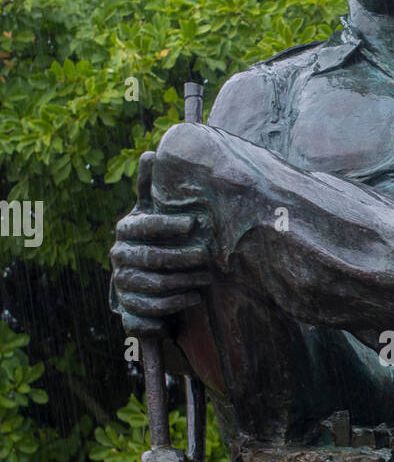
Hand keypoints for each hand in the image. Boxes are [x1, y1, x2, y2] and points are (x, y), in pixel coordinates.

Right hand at [110, 154, 210, 336]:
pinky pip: (151, 308)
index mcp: (125, 230)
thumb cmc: (157, 240)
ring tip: (207, 278)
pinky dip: (175, 304)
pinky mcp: (129, 307)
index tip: (193, 223)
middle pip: (151, 257)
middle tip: (207, 256)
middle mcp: (119, 256)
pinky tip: (194, 298)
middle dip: (182, 257)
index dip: (167, 224)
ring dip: (183, 281)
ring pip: (153, 284)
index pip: (143, 225)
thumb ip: (150, 188)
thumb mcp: (154, 213)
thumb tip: (150, 153)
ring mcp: (122, 283)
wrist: (145, 282)